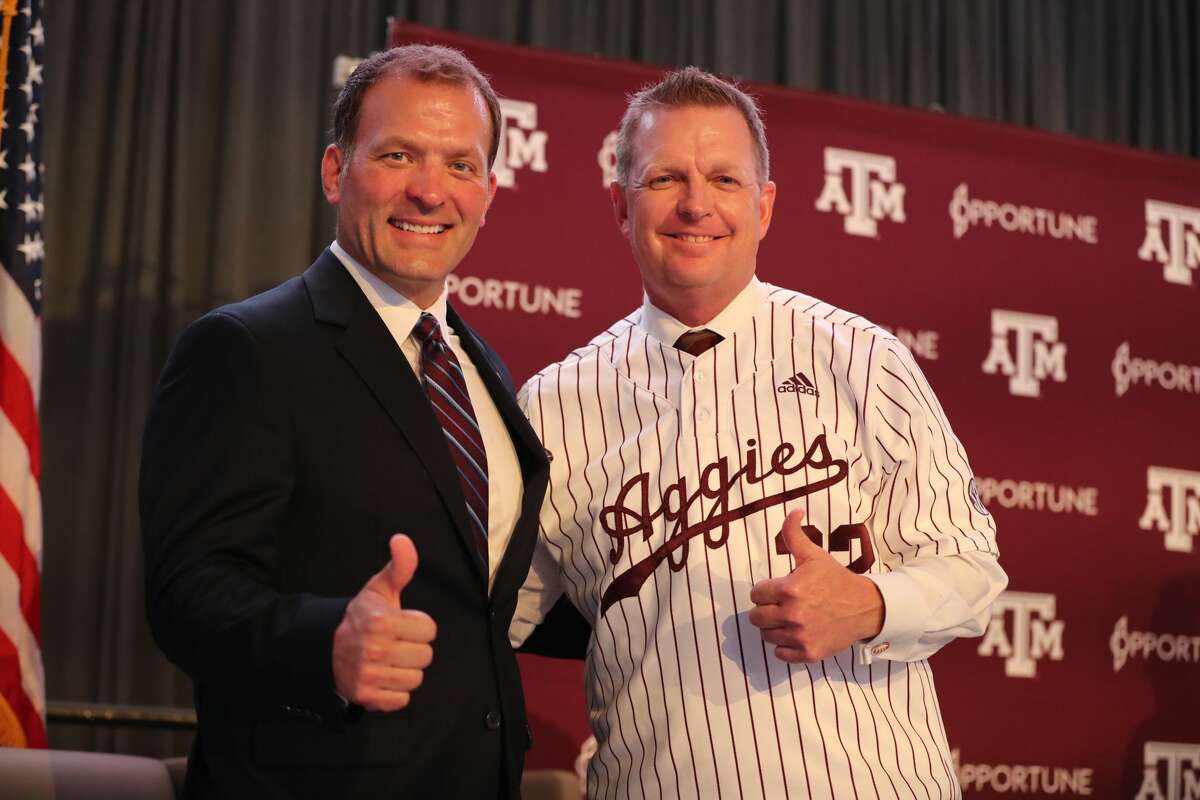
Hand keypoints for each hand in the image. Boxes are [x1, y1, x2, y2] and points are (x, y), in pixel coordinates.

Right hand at [332, 534, 435, 710]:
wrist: (326, 646)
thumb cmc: (362, 616)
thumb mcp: (380, 588)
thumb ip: (399, 566)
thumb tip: (402, 539)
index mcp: (382, 621)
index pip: (430, 629)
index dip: (419, 626)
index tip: (403, 624)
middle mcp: (375, 649)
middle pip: (426, 656)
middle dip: (414, 649)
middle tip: (396, 643)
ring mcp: (369, 675)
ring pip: (415, 679)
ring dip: (406, 671)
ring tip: (390, 660)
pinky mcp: (366, 697)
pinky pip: (401, 700)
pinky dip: (395, 692)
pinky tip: (384, 677)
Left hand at [748, 510, 883, 662]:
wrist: (865, 607)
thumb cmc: (836, 580)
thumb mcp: (814, 556)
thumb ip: (795, 535)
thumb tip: (793, 511)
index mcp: (789, 589)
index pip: (756, 594)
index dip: (764, 590)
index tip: (776, 590)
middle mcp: (792, 614)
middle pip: (756, 617)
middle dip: (765, 609)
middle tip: (780, 605)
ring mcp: (800, 636)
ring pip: (766, 636)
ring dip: (774, 628)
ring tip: (788, 619)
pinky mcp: (808, 653)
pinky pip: (780, 654)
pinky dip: (784, 646)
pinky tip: (795, 634)